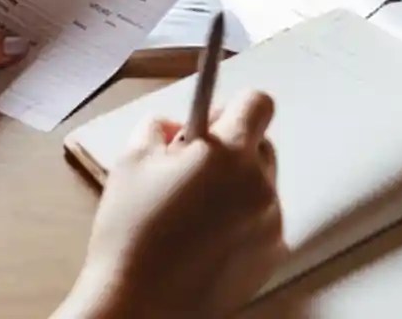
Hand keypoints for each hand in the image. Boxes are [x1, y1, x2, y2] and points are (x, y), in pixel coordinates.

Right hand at [57, 91, 285, 318]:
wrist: (139, 306)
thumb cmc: (131, 234)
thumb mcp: (131, 161)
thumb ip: (158, 126)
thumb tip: (176, 126)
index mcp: (230, 154)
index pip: (257, 102)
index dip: (230, 108)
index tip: (206, 126)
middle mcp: (260, 186)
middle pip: (261, 145)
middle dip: (230, 150)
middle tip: (190, 171)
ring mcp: (271, 224)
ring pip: (260, 186)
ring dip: (235, 188)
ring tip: (192, 213)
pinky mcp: (271, 257)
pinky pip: (262, 222)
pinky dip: (241, 223)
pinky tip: (205, 240)